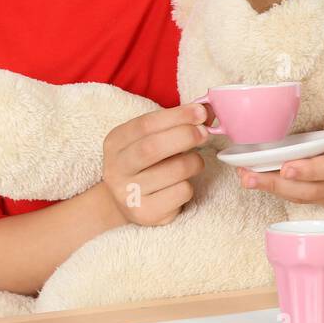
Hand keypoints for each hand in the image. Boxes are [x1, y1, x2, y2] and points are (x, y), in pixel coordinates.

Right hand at [100, 102, 209, 225]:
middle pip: (153, 148)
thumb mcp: (152, 138)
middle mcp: (116, 168)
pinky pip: (180, 193)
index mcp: (115, 142)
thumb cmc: (147, 163)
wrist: (127, 201)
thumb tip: (208, 109)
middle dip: (185, 136)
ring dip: (194, 162)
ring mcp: (129, 193)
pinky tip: (181, 184)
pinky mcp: (146, 213)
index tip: (200, 112)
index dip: (176, 116)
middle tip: (204, 133)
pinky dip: (190, 185)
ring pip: (173, 171)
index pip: (145, 124)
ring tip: (195, 162)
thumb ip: (175, 123)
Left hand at [238, 101, 323, 208]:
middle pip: (313, 188)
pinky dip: (282, 192)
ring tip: (247, 179)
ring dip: (275, 190)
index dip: (310, 169)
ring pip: (306, 198)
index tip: (286, 167)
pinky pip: (305, 200)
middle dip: (279, 184)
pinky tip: (260, 182)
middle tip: (250, 176)